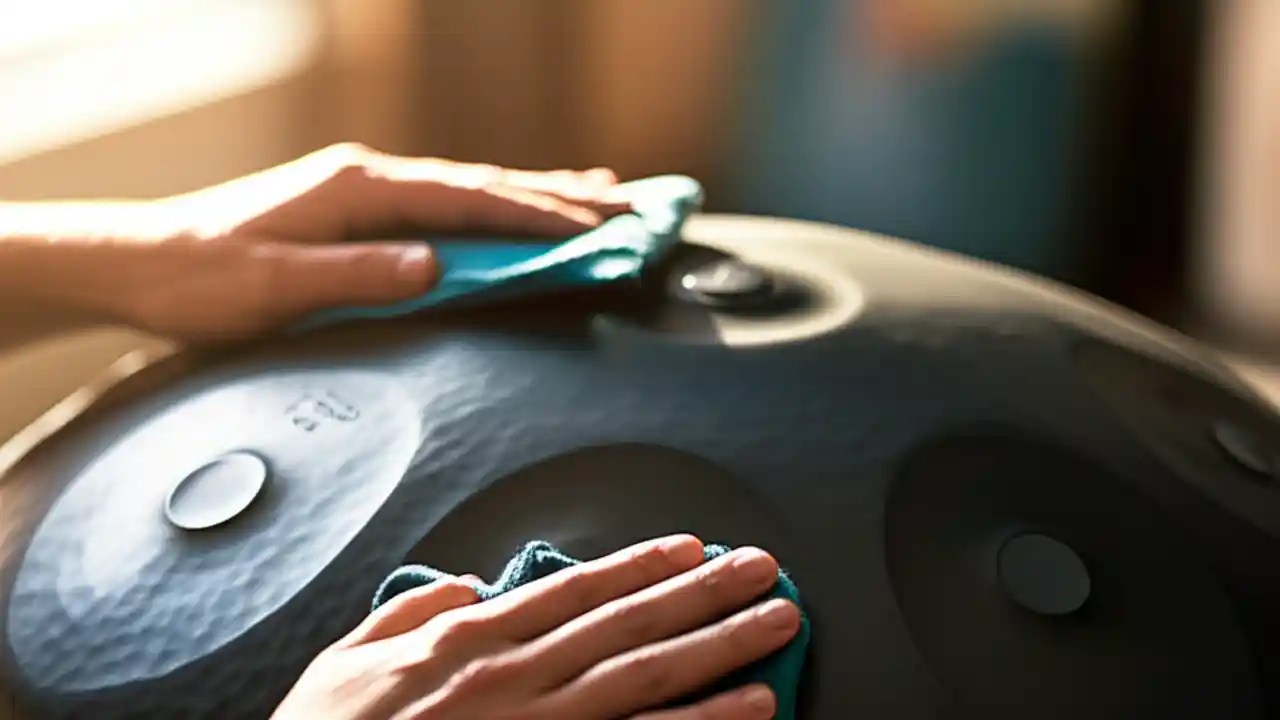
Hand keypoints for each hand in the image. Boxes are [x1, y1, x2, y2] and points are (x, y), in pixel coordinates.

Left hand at [1, 143, 628, 342]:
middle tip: (635, 206)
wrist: (143, 263)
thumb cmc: (204, 281)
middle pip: (487, 183)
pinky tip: (517, 204)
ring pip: (474, 188)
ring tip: (606, 194)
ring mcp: (369, 187)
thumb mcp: (276, 289)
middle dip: (563, 197)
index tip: (599, 227)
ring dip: (540, 193)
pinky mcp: (361, 208)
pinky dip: (497, 203)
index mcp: (361, 187)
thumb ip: (358, 274)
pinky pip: (449, 203)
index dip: (538, 214)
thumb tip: (434, 266)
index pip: (470, 200)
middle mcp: (373, 175)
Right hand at [273, 535, 798, 719]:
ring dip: (720, 645)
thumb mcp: (342, 663)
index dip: (637, 567)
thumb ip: (408, 616)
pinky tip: (749, 710)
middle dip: (702, 591)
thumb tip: (463, 585)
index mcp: (467, 641)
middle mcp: (515, 676)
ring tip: (777, 623)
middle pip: (628, 622)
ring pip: (648, 676)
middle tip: (764, 569)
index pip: (572, 591)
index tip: (687, 548)